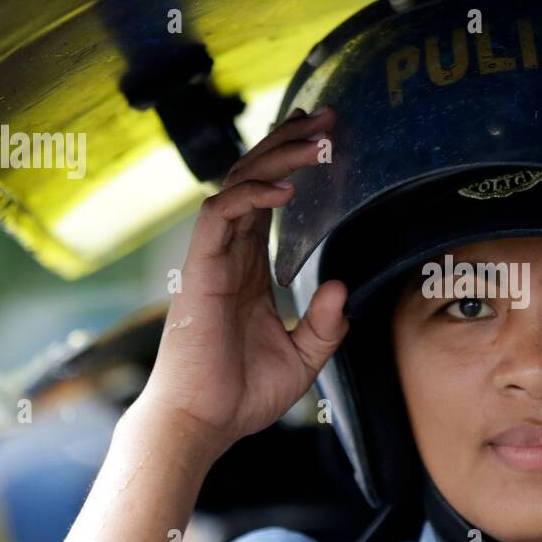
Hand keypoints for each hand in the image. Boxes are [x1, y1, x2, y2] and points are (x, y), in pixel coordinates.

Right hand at [135, 106, 349, 462]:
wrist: (203, 423)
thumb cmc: (241, 395)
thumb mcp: (302, 359)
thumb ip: (324, 324)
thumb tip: (341, 286)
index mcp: (247, 268)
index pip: (267, 199)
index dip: (291, 164)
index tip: (321, 137)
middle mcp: (228, 255)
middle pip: (254, 179)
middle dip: (288, 143)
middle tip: (326, 117)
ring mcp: (212, 259)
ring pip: (238, 185)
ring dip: (276, 157)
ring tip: (314, 138)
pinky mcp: (200, 271)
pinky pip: (220, 217)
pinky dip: (250, 196)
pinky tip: (285, 190)